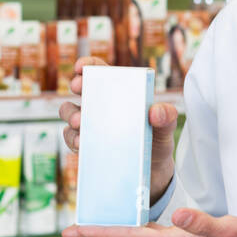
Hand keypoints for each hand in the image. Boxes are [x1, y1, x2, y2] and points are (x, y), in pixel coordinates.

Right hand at [59, 56, 177, 203]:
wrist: (151, 171)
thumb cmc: (157, 141)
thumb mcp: (165, 128)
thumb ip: (166, 117)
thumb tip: (156, 112)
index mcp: (119, 93)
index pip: (101, 72)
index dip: (89, 65)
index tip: (82, 66)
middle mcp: (101, 105)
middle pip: (81, 89)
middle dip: (77, 85)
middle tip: (80, 88)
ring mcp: (90, 124)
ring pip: (69, 112)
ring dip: (71, 114)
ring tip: (79, 122)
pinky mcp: (84, 144)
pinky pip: (71, 138)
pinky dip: (73, 139)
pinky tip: (81, 144)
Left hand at [63, 208, 236, 236]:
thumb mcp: (230, 227)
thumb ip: (203, 223)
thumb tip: (176, 215)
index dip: (99, 232)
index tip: (71, 230)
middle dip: (98, 234)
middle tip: (71, 227)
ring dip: (113, 233)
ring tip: (93, 225)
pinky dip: (131, 232)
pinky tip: (130, 225)